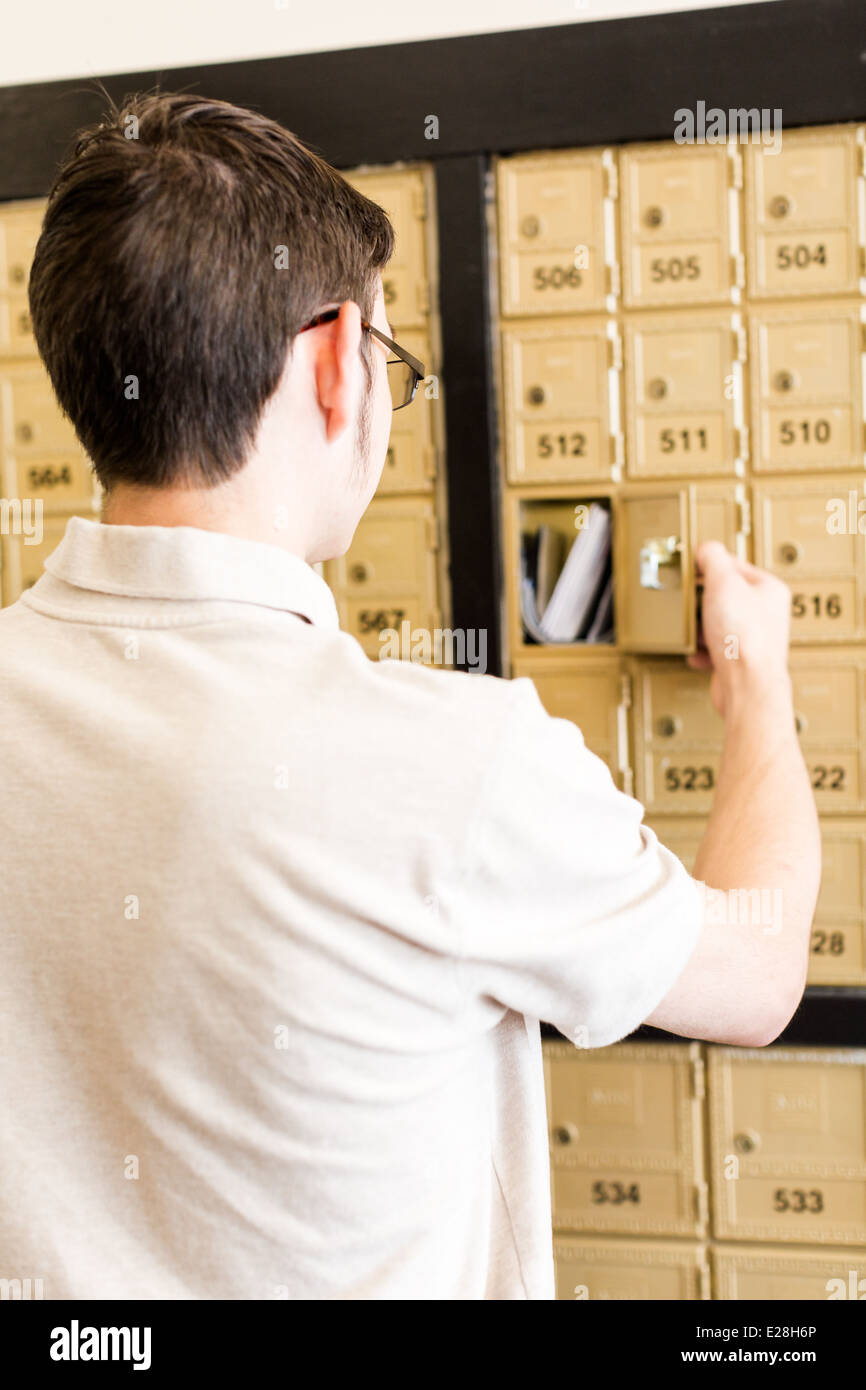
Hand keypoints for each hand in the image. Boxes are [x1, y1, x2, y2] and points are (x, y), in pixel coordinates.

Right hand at [687, 541, 792, 718]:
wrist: (746, 685)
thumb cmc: (743, 637)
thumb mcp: (723, 583)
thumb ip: (712, 558)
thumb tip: (705, 549)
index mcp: (769, 589)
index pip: (734, 565)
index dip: (710, 566)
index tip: (692, 569)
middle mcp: (765, 613)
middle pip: (724, 596)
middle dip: (702, 602)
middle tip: (691, 602)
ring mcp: (753, 638)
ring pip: (717, 623)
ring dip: (700, 627)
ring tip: (696, 630)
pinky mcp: (739, 660)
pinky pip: (714, 648)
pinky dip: (702, 650)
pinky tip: (699, 652)